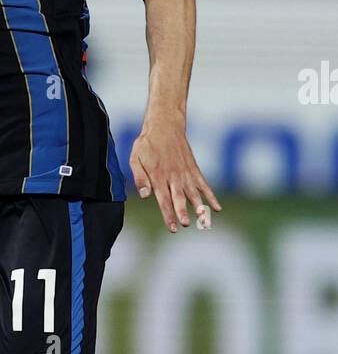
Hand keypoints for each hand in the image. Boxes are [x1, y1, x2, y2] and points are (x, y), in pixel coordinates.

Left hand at [130, 112, 221, 231]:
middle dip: (183, 212)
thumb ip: (140, 178)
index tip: (173, 227)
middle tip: (186, 224)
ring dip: (200, 208)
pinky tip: (217, 208)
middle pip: (179, 198)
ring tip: (205, 222)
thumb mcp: (135, 159)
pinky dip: (211, 196)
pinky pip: (204, 185)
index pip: (164, 199)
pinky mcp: (193, 169)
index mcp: (158, 176)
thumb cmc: (147, 144)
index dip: (168, 214)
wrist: (165, 126)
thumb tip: (145, 196)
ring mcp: (185, 173)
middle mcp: (174, 177)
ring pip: (194, 194)